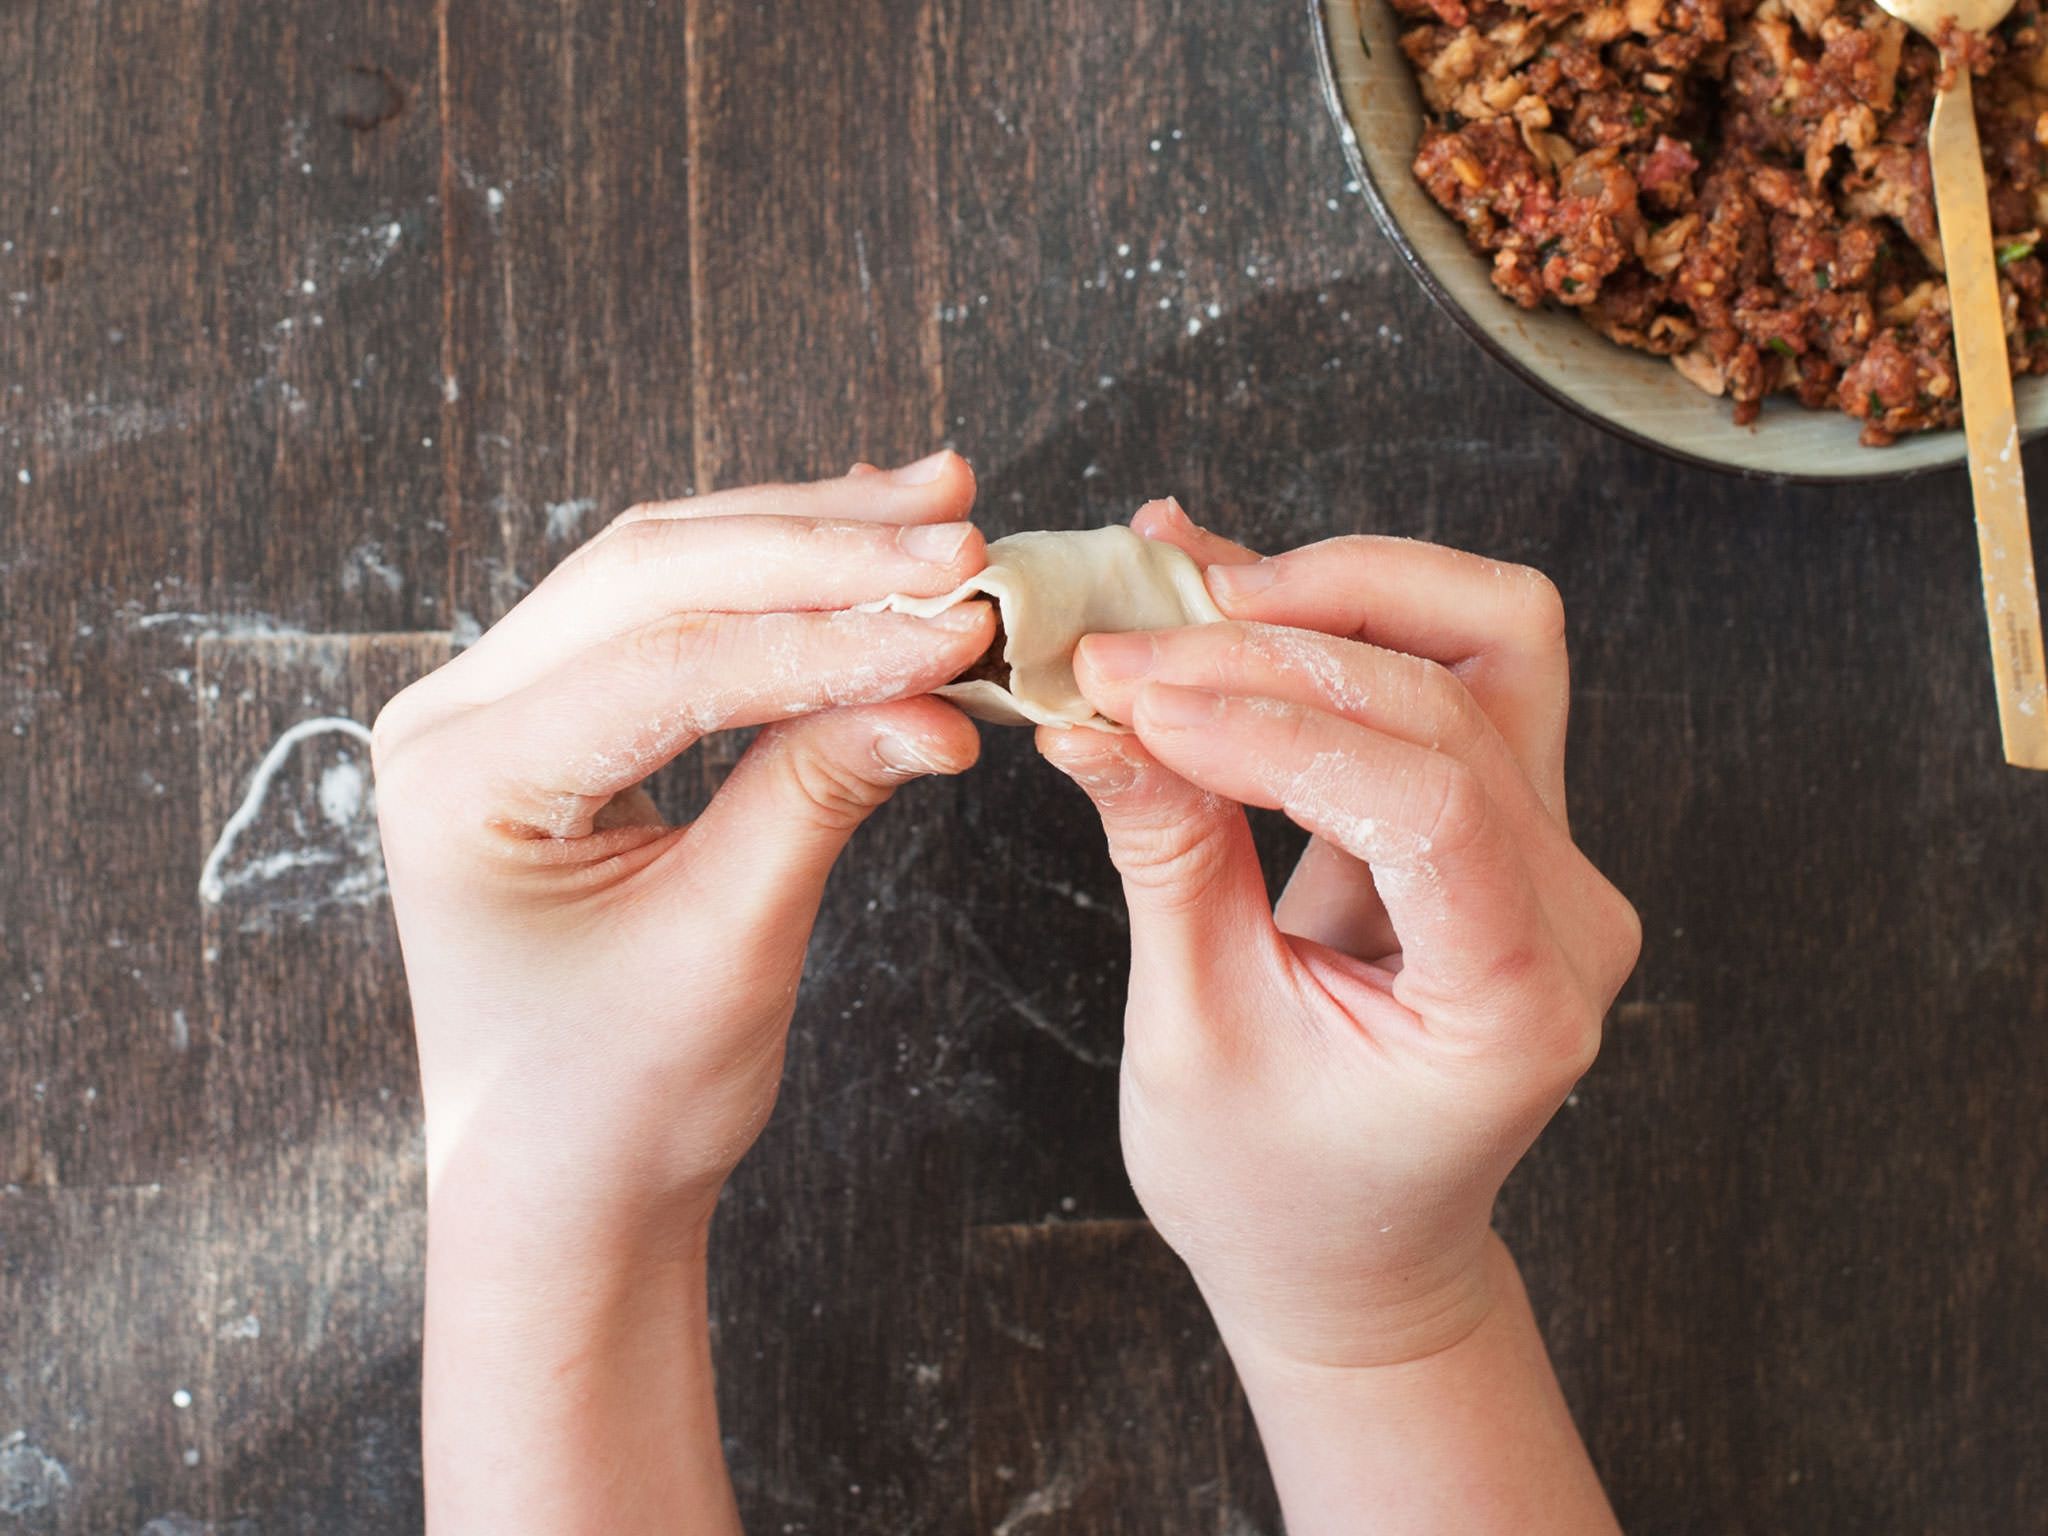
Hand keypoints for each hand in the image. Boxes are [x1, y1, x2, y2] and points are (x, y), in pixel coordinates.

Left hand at [372, 452, 994, 1532]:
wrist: (563, 1184)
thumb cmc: (617, 1102)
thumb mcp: (725, 951)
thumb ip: (817, 799)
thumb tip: (942, 697)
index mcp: (463, 777)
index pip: (666, 663)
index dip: (825, 641)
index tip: (958, 626)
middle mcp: (459, 711)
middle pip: (652, 574)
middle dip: (819, 552)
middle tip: (961, 535)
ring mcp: (497, 701)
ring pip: (665, 568)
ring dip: (808, 540)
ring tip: (940, 506)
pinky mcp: (556, 712)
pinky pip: (672, 614)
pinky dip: (778, 581)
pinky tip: (863, 538)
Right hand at [1039, 501, 1639, 1371]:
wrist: (1351, 1251)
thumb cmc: (1276, 1192)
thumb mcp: (1199, 1039)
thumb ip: (1168, 861)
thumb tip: (1093, 715)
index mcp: (1516, 1002)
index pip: (1425, 802)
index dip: (1272, 729)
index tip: (1133, 699)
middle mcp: (1568, 910)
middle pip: (1455, 692)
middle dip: (1271, 649)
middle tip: (1121, 647)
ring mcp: (1551, 855)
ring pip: (1486, 640)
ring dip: (1339, 593)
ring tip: (1191, 586)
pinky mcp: (1503, 818)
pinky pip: (1444, 672)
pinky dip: (1337, 619)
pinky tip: (1226, 593)